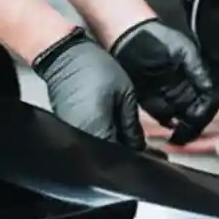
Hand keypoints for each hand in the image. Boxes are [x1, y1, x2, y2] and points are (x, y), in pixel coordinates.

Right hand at [31, 27, 145, 148]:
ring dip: (116, 149)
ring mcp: (72, 135)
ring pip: (99, 152)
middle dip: (128, 157)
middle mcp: (80, 139)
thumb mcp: (124, 95)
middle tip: (149, 151)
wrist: (63, 57)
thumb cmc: (92, 70)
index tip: (155, 157)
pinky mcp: (68, 129)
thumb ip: (132, 125)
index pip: (121, 159)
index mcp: (97, 132)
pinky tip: (116, 133)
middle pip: (108, 159)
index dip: (138, 161)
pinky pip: (89, 142)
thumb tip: (140, 147)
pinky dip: (104, 140)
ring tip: (132, 140)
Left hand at [110, 19, 218, 143]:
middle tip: (188, 133)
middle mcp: (187, 87)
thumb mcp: (183, 50)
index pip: (211, 97)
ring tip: (179, 137)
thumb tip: (210, 89)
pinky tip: (170, 127)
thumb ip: (197, 70)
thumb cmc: (157, 38)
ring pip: (185, 118)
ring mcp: (171, 95)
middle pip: (200, 112)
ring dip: (185, 129)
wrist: (128, 37)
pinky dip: (169, 124)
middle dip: (196, 125)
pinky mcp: (153, 101)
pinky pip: (165, 117)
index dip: (208, 109)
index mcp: (197, 75)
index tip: (198, 116)